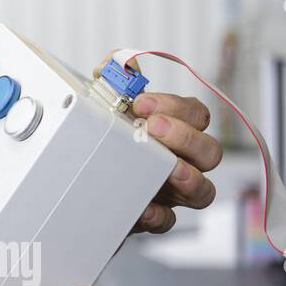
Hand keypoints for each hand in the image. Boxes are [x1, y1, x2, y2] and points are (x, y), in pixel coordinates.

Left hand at [95, 55, 222, 234]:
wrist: (74, 173)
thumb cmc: (102, 133)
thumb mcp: (102, 101)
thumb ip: (113, 78)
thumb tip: (121, 63)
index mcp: (176, 129)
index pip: (196, 115)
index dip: (175, 107)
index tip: (140, 103)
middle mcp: (182, 160)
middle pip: (210, 152)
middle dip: (185, 138)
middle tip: (151, 128)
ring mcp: (171, 191)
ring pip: (204, 192)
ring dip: (190, 179)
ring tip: (169, 170)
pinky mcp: (151, 216)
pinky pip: (169, 222)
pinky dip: (160, 216)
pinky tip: (144, 208)